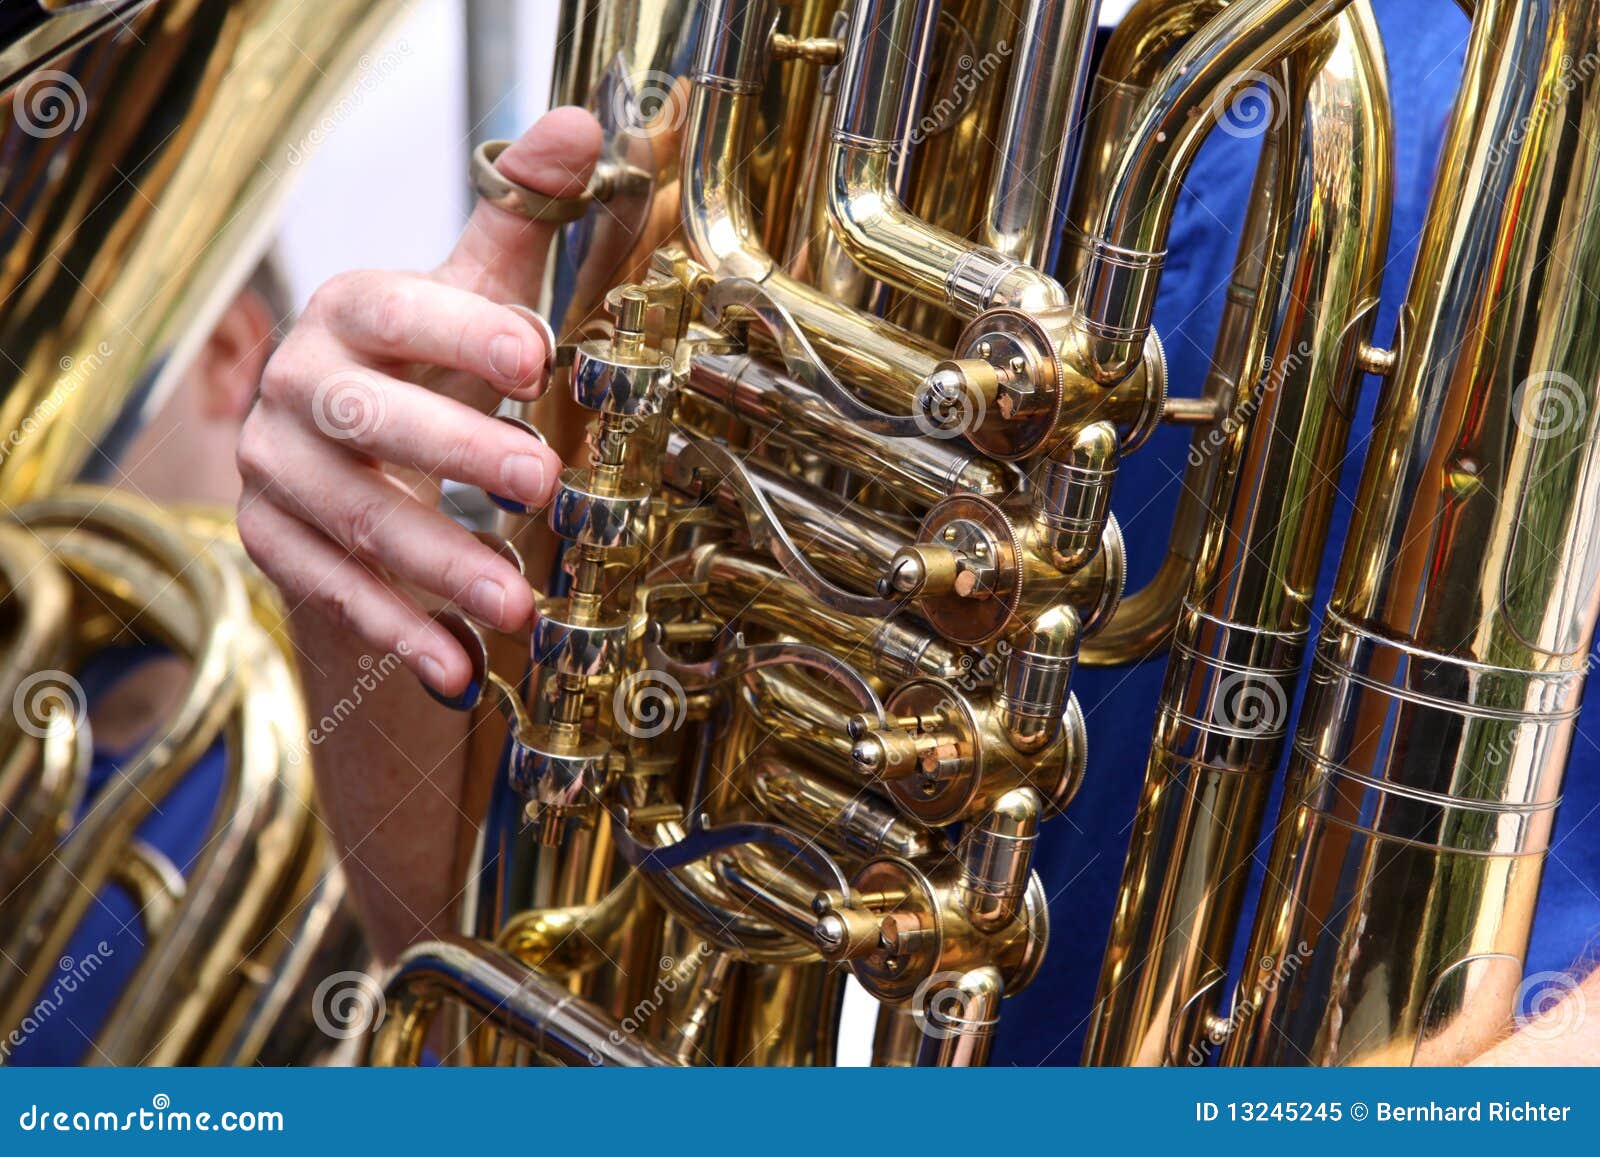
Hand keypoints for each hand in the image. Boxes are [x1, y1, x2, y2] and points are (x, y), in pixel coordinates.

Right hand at [237, 107, 601, 696]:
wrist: (357, 453)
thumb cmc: (434, 364)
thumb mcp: (477, 293)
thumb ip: (522, 219)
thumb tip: (580, 126)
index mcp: (350, 312)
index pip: (395, 311)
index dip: (461, 330)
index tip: (540, 358)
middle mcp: (296, 387)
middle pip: (369, 419)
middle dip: (458, 452)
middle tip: (546, 485)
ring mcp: (273, 471)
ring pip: (351, 518)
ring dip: (437, 564)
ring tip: (521, 607)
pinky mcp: (273, 545)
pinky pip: (331, 593)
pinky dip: (398, 632)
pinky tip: (461, 670)